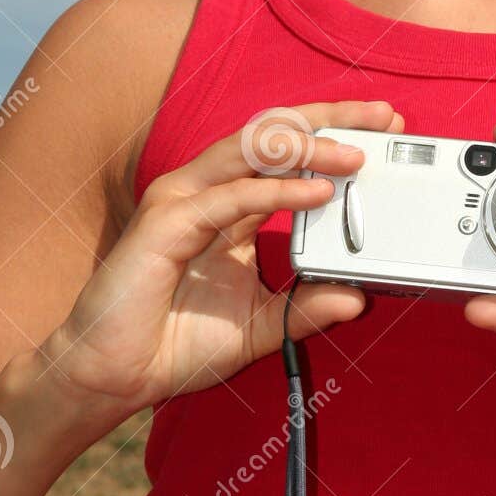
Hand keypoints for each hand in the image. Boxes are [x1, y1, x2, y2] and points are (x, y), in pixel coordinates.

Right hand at [41, 100, 403, 423]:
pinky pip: (232, 198)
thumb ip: (305, 309)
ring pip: (252, 152)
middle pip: (273, 134)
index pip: (286, 154)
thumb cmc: (175, 344)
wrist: (113, 377)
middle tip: (381, 118)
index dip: (333, 135)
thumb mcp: (261, 327)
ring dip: (309, 147)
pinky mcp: (168, 224)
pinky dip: (278, 192)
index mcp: (229, 206)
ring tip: (355, 154)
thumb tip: (357, 298)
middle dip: (331, 120)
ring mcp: (184, 201)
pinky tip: (318, 192)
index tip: (383, 129)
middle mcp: (206, 191)